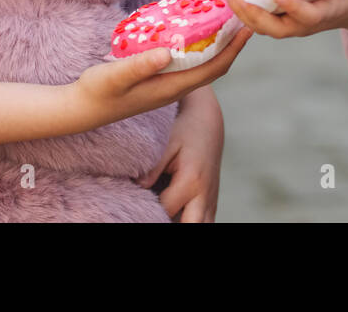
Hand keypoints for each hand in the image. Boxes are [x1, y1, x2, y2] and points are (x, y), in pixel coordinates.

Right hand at [71, 27, 251, 128]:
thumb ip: (139, 66)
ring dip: (218, 43)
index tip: (247, 26)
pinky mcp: (160, 80)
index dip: (233, 48)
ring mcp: (168, 85)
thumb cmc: (98, 91)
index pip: (214, 68)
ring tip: (224, 18)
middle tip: (241, 15)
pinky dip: (199, 45)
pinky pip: (189, 61)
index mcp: (171, 87)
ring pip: (203, 63)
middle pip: (215, 65)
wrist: (82, 109)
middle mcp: (175, 88)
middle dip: (232, 43)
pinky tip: (194, 29)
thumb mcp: (115, 76)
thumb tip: (166, 53)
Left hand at [134, 86, 224, 221]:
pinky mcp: (213, 200)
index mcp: (191, 180)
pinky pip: (206, 222)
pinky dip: (191, 221)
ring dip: (183, 223)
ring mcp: (211, 199)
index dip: (148, 211)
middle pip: (189, 226)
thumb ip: (152, 167)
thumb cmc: (185, 130)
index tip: (134, 205)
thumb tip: (137, 186)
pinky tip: (175, 216)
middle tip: (150, 213)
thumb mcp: (167, 143)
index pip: (165, 210)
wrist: (208, 121)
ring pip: (201, 226)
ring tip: (162, 214)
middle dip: (167, 223)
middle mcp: (204, 194)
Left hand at [223, 0, 347, 38]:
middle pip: (276, 28)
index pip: (308, 14)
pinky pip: (263, 21)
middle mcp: (309, 23)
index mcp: (329, 11)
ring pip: (265, 27)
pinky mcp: (289, 21)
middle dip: (253, 14)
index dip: (293, 6)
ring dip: (244, 13)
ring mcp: (297, 25)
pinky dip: (247, 13)